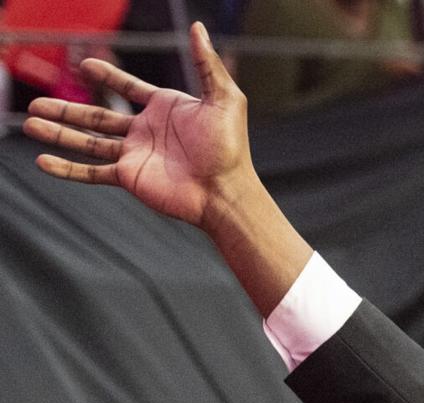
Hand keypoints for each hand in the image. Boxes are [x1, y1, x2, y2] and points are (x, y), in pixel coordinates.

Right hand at [24, 22, 252, 230]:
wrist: (225, 190)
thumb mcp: (223, 98)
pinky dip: (66, 169)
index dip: (108, 77)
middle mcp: (146, 131)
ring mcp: (135, 154)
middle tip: (37, 102)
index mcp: (165, 109)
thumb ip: (205, 63)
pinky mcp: (129, 176)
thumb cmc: (230, 147)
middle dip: (67, 109)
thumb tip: (198, 27)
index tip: (86, 65)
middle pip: (97, 117)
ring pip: (87, 142)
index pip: (129, 88)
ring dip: (58, 133)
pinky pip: (91, 172)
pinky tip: (42, 161)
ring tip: (31, 122)